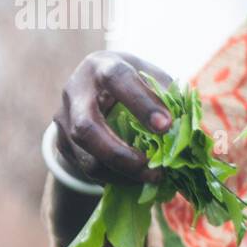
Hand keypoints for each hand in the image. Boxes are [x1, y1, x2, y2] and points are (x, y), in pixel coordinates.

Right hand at [54, 51, 173, 184]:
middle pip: (86, 128)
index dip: (141, 103)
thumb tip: (185, 130)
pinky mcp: (61, 142)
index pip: (117, 80)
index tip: (166, 126)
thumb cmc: (131, 81)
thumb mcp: (150, 77)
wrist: (93, 85)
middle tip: (153, 170)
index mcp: (101, 67)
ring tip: (150, 178)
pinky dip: (113, 178)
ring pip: (85, 156)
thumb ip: (166, 96)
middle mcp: (75, 91)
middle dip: (120, 154)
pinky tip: (134, 179)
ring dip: (120, 173)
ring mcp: (63, 119)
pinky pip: (85, 168)